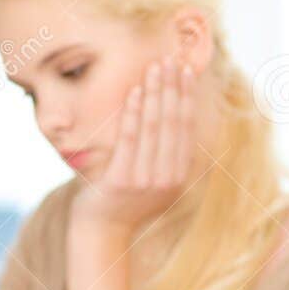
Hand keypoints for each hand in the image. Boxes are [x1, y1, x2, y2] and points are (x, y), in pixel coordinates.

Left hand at [70, 57, 196, 234]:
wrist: (101, 230)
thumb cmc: (125, 198)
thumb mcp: (154, 178)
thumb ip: (165, 153)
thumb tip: (174, 113)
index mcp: (180, 175)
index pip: (186, 127)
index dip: (187, 97)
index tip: (187, 70)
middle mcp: (168, 178)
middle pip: (173, 123)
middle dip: (173, 88)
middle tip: (172, 59)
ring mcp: (146, 181)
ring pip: (154, 127)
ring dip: (156, 93)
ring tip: (155, 67)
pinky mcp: (123, 180)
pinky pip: (130, 139)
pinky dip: (134, 112)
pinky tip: (136, 91)